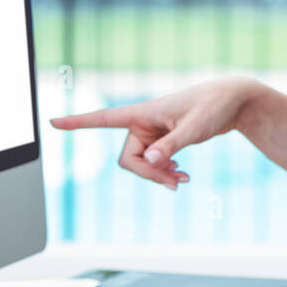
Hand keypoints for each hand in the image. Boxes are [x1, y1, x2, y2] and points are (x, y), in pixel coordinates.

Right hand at [49, 76, 260, 189]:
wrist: (233, 101)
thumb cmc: (213, 107)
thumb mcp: (194, 128)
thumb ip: (171, 145)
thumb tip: (149, 161)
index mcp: (142, 113)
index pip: (102, 119)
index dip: (77, 123)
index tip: (52, 121)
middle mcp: (143, 123)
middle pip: (128, 159)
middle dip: (148, 175)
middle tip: (175, 185)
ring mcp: (153, 132)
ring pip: (141, 164)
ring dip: (158, 176)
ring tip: (183, 181)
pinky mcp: (164, 139)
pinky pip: (153, 163)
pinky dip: (165, 172)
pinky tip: (182, 176)